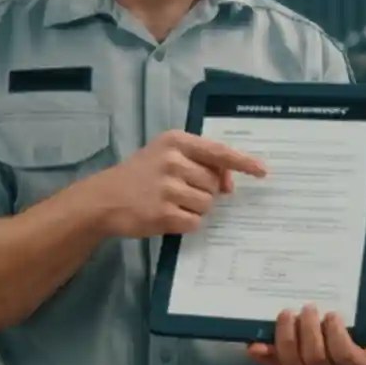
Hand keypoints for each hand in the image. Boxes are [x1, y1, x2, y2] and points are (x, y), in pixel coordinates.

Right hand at [83, 130, 266, 238]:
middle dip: (204, 191)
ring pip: (207, 204)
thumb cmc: (138, 175)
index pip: (218, 151)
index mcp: (175, 142)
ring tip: (169, 203)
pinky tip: (167, 216)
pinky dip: (185, 223)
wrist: (103, 199)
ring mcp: (168, 188)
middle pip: (214, 183)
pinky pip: (194, 222)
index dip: (242, 162)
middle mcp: (173, 161)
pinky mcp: (163, 213)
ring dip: (194, 208)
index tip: (262, 171)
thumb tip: (229, 185)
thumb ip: (198, 163)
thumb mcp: (165, 156)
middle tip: (179, 191)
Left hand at [245, 295, 365, 364]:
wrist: (334, 311)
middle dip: (309, 332)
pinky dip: (263, 356)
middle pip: (315, 360)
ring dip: (286, 338)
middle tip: (307, 307)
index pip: (346, 358)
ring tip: (287, 313)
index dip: (337, 337)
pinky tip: (254, 344)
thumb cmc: (357, 313)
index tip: (332, 314)